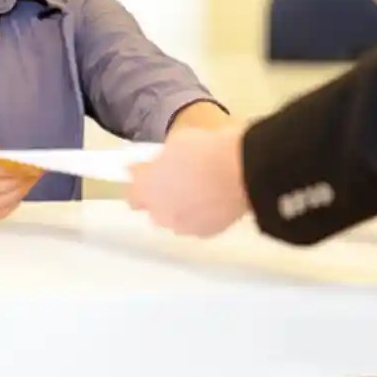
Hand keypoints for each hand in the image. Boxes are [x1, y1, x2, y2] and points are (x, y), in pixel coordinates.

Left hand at [126, 123, 250, 236]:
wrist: (242, 169)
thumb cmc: (205, 148)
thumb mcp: (175, 144)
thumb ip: (158, 163)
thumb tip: (146, 171)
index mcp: (147, 188)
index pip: (133, 195)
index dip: (142, 183)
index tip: (151, 172)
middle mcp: (160, 213)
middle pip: (154, 210)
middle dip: (162, 197)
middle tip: (179, 179)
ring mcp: (183, 227)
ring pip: (176, 219)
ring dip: (182, 208)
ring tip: (201, 190)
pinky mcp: (207, 233)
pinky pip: (198, 224)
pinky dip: (202, 215)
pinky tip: (214, 200)